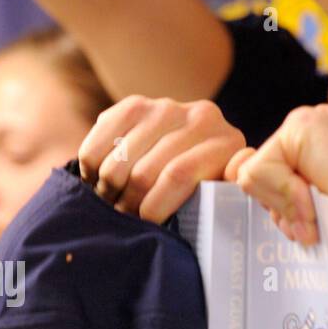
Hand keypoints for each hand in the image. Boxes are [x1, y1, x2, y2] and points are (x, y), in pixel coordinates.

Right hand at [77, 96, 246, 222]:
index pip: (178, 175)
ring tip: (113, 200)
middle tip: (124, 215)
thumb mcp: (222, 194)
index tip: (145, 224)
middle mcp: (202, 117)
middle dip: (128, 203)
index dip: (154, 208)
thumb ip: (226, 194)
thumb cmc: (204, 184)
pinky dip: (90, 170)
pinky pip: (97, 144)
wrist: (187, 145)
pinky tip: (99, 179)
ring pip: (118, 161)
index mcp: (228, 143)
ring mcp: (167, 106)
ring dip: (108, 189)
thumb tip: (236, 192)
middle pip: (145, 172)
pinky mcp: (135, 104)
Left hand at [230, 104, 327, 291]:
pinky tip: (318, 199)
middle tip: (319, 214)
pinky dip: (285, 197)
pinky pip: (260, 172)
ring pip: (252, 174)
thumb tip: (235, 169)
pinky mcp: (303, 127)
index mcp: (312, 144)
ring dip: (284, 205)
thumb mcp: (305, 209)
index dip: (279, 206)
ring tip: (321, 210)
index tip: (316, 217)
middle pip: (251, 173)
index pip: (261, 174)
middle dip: (278, 205)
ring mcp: (307, 121)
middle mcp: (309, 126)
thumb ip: (274, 190)